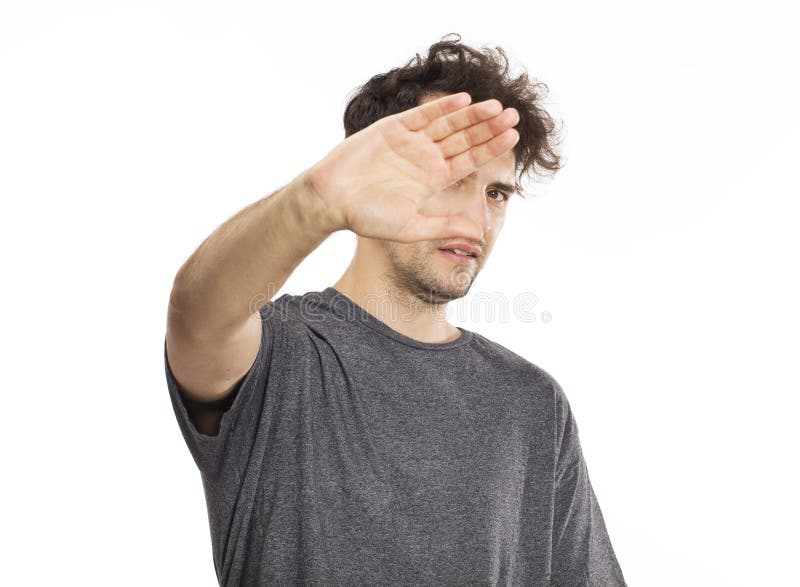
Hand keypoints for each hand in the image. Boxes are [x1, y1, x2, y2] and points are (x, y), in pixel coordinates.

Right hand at [305, 92, 519, 241]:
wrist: (331, 199)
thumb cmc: (367, 217)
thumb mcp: (412, 227)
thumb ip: (445, 226)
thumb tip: (478, 236)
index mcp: (432, 179)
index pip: (469, 160)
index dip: (491, 148)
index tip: (514, 137)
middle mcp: (425, 157)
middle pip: (464, 138)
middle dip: (489, 127)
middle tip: (515, 116)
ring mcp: (410, 141)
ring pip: (448, 124)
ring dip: (472, 115)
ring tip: (497, 107)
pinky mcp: (392, 128)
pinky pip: (422, 114)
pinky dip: (442, 107)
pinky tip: (464, 100)